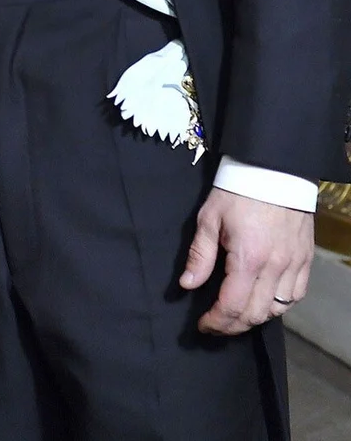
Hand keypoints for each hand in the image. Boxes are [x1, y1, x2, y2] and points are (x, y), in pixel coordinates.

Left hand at [180, 187, 314, 334]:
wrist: (273, 167)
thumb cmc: (237, 189)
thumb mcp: (210, 217)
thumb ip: (200, 255)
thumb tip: (187, 285)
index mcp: (248, 258)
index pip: (232, 307)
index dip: (216, 322)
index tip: (203, 325)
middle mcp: (275, 267)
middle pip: (255, 315)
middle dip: (233, 326)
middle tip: (216, 325)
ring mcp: (294, 264)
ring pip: (277, 310)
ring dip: (255, 318)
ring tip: (237, 315)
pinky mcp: (305, 258)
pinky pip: (296, 295)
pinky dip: (279, 305)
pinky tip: (264, 301)